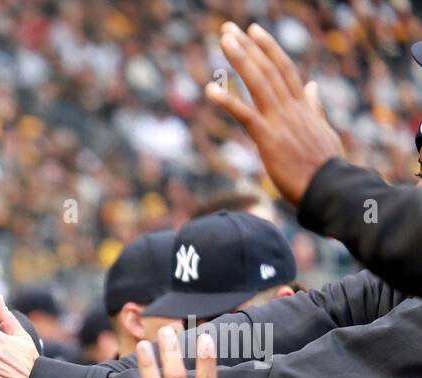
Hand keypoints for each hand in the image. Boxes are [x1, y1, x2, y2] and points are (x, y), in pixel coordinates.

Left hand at [208, 21, 343, 205]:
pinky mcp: (269, 138)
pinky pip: (245, 115)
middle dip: (248, 47)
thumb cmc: (323, 165)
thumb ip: (314, 108)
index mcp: (303, 106)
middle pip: (268, 68)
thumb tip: (312, 88)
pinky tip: (209, 90)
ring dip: (241, 59)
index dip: (268, 48)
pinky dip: (228, 101)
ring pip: (259, 82)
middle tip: (228, 29)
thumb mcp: (322, 131)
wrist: (328, 188)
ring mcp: (280, 121)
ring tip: (224, 41)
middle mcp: (292, 107)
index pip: (284, 69)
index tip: (254, 32)